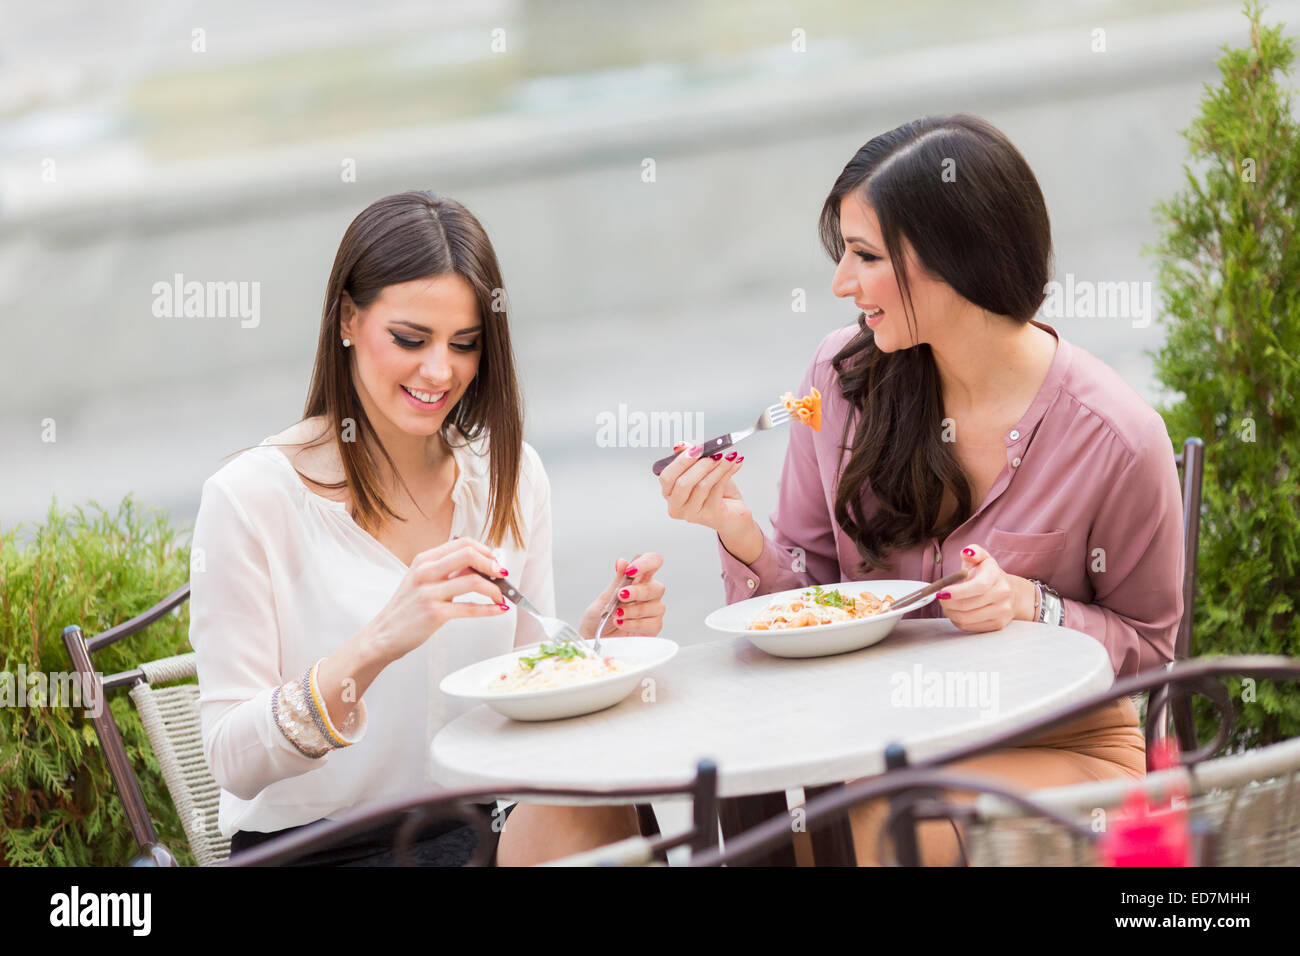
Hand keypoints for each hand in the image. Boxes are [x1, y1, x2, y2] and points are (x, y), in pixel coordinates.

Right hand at [368, 537, 510, 661]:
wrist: (384, 634)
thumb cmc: (407, 608)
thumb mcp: (423, 580)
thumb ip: (448, 570)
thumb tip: (481, 564)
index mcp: (424, 559)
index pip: (463, 543)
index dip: (485, 551)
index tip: (496, 562)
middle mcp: (426, 571)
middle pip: (469, 554)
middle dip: (492, 564)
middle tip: (503, 575)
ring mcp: (429, 592)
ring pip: (473, 581)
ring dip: (495, 589)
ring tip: (502, 597)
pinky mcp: (434, 613)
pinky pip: (470, 608)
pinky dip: (490, 609)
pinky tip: (499, 610)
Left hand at [579, 553, 666, 637]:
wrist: (592, 640)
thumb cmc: (597, 618)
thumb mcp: (603, 598)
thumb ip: (616, 581)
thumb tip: (622, 562)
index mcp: (638, 579)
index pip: (653, 562)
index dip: (647, 563)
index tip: (631, 571)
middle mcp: (648, 593)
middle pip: (657, 587)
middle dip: (637, 592)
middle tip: (621, 596)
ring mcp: (652, 610)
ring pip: (656, 606)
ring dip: (633, 610)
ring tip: (616, 614)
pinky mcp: (653, 627)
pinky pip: (652, 623)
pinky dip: (634, 624)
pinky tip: (621, 623)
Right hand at [657, 442, 751, 535]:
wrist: (733, 513)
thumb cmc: (716, 492)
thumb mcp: (702, 470)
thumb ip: (690, 457)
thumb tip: (681, 445)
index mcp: (670, 494)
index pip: (667, 477)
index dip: (681, 461)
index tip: (697, 449)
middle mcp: (677, 506)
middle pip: (682, 484)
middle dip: (700, 465)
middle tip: (714, 453)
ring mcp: (692, 514)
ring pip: (702, 486)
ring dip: (718, 467)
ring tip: (729, 457)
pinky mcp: (710, 515)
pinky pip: (717, 490)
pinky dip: (727, 473)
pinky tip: (735, 464)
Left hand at [934, 544, 1028, 632]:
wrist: (1012, 593)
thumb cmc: (989, 574)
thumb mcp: (982, 558)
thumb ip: (974, 552)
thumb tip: (967, 552)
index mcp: (996, 575)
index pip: (978, 586)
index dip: (957, 591)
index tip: (942, 592)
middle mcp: (1003, 594)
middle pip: (968, 605)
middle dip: (947, 603)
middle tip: (940, 598)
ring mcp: (1002, 611)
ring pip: (967, 618)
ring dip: (950, 613)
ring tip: (947, 605)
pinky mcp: (998, 624)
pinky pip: (970, 627)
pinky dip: (958, 621)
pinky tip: (957, 612)